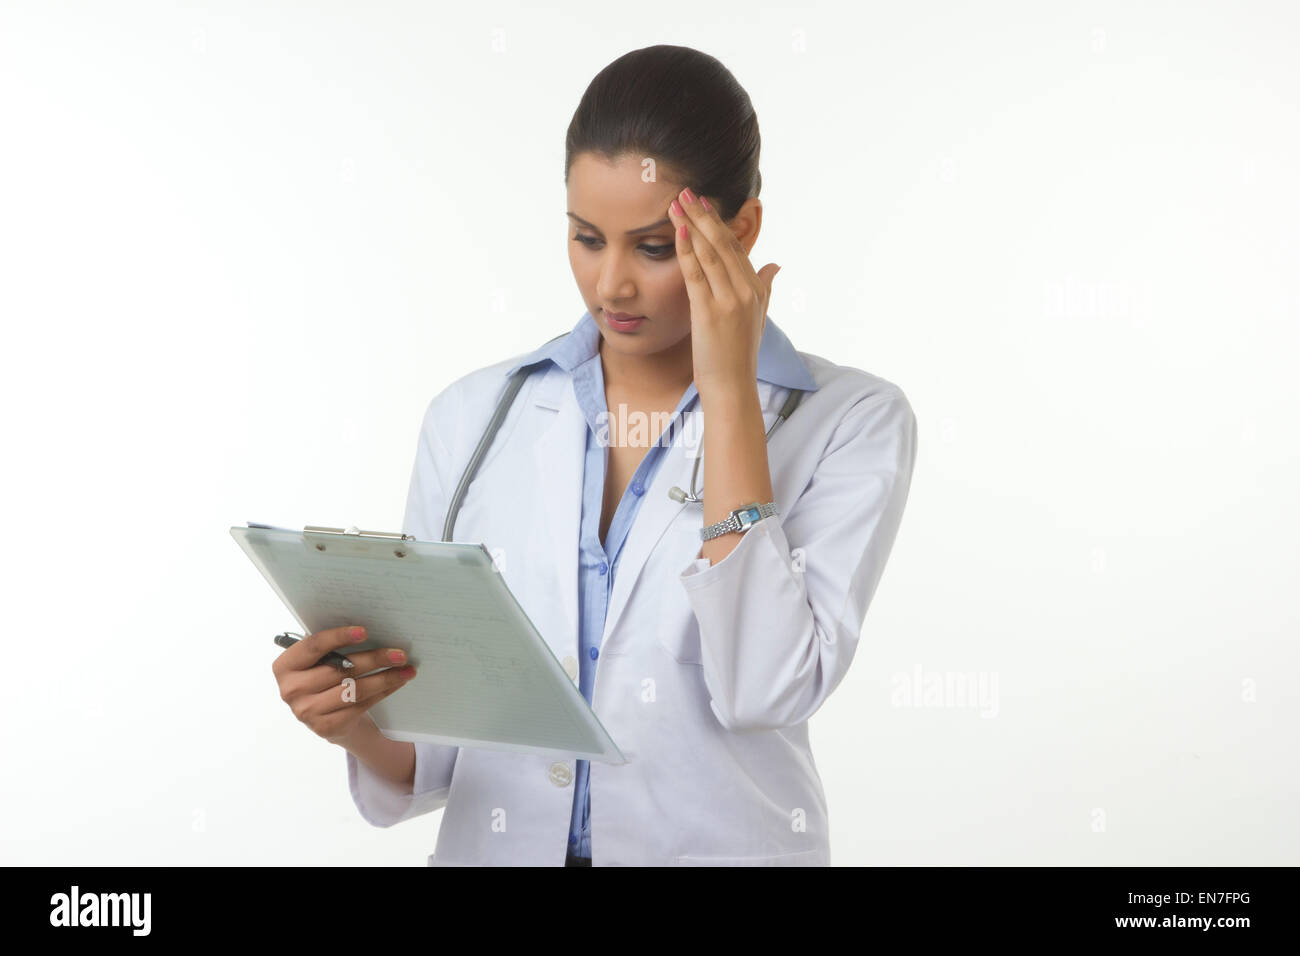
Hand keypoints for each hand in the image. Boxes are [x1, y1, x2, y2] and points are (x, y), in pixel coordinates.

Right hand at [271, 625, 416, 744]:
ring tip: (407, 670)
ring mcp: (307, 711)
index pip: (314, 646)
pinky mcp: (326, 727)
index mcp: (285, 666)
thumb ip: (331, 648)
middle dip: (374, 659)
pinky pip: (361, 705)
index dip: (339, 636)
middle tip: (400, 654)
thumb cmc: (324, 679)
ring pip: (354, 689)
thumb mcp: (319, 661)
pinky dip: (382, 692)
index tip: (365, 631)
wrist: (326, 718)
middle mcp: (291, 690)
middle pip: (340, 669)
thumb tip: (367, 630)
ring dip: (385, 678)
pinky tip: (397, 683)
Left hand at [667, 186, 779, 396]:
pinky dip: (687, 250)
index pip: (736, 247)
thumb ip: (766, 288)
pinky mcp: (710, 312)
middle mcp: (746, 290)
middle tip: (686, 191)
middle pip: (723, 243)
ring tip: (676, 203)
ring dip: (691, 225)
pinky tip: (678, 231)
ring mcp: (729, 300)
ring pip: (710, 253)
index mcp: (757, 289)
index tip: (703, 203)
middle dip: (703, 215)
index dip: (718, 223)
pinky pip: (696, 274)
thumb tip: (776, 265)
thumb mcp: (758, 318)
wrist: (733, 387)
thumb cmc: (739, 356)